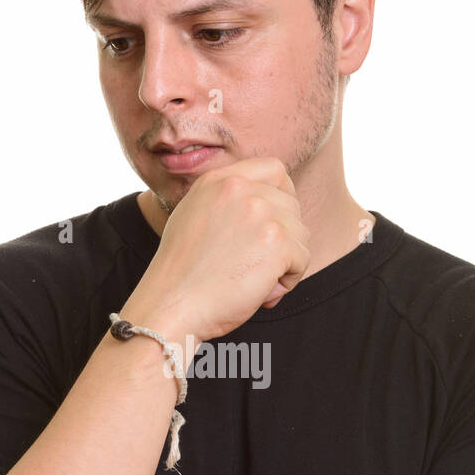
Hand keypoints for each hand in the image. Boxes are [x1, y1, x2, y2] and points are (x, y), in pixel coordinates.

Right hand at [123, 159, 310, 344]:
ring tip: (253, 283)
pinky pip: (303, 260)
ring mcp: (260, 212)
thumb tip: (265, 207)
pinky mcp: (276, 241)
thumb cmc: (180, 275)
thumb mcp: (194, 218)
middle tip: (255, 267)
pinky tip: (259, 294)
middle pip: (292, 206)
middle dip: (283, 239)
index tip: (272, 226)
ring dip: (285, 264)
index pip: (274, 170)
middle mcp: (240, 188)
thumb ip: (227, 203)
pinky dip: (287, 282)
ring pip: (300, 235)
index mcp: (219, 180)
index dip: (283, 197)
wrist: (171, 305)